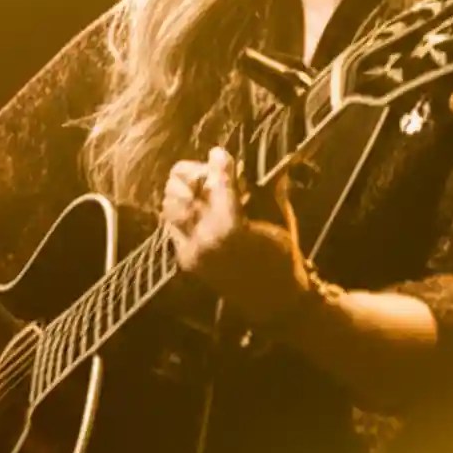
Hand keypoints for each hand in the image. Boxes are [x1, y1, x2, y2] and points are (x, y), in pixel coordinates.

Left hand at [162, 147, 308, 323]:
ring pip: (170, 205)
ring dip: (184, 192)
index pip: (217, 182)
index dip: (218, 163)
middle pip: (181, 189)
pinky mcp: (185, 259)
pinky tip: (196, 211)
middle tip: (212, 175)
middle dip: (195, 175)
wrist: (272, 300)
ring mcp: (191, 250)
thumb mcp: (279, 219)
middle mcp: (205, 237)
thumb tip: (270, 163)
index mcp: (232, 226)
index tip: (219, 152)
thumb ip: (270, 189)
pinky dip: (180, 213)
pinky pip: (170, 226)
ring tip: (203, 192)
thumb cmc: (282, 257)